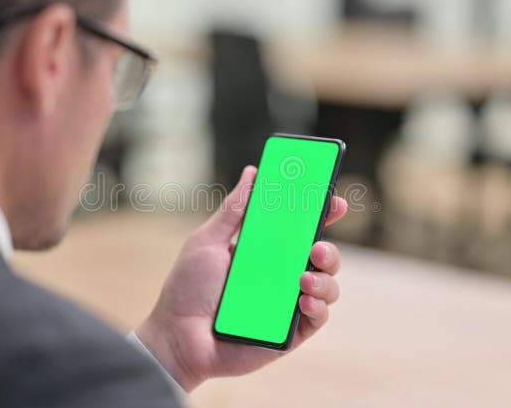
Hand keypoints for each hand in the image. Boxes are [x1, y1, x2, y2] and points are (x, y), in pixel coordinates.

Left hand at [136, 166, 347, 391]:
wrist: (175, 337)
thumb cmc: (188, 289)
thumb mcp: (207, 241)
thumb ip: (233, 210)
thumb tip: (253, 172)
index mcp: (265, 252)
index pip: (301, 229)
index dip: (322, 214)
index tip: (334, 201)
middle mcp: (281, 276)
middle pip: (322, 256)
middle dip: (329, 248)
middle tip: (316, 246)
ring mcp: (287, 304)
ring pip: (328, 286)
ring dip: (325, 278)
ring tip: (304, 278)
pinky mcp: (290, 333)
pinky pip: (318, 317)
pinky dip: (318, 306)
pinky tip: (304, 300)